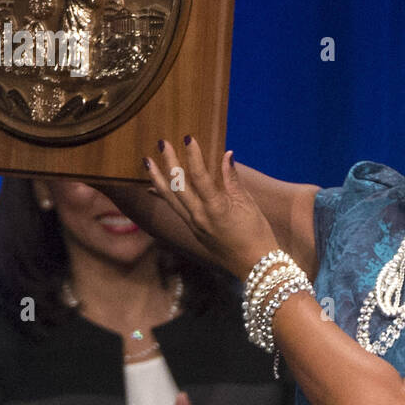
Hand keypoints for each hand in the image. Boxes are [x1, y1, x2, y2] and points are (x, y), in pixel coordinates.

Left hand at [145, 136, 276, 278]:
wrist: (256, 265)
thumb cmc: (257, 234)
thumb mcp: (248, 204)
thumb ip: (233, 179)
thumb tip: (227, 155)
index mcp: (215, 208)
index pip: (199, 176)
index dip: (193, 156)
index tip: (188, 138)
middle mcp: (199, 217)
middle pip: (177, 186)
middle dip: (168, 163)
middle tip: (161, 143)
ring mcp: (194, 225)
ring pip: (170, 199)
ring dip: (157, 179)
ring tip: (147, 162)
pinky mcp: (194, 231)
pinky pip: (174, 209)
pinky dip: (164, 196)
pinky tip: (154, 188)